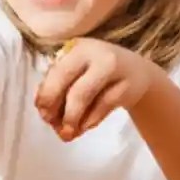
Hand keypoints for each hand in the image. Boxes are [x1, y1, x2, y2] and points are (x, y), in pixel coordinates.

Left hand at [33, 38, 158, 140]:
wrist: (137, 71)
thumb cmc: (97, 72)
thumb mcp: (78, 71)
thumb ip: (60, 86)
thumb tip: (47, 113)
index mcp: (77, 48)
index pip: (57, 72)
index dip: (46, 94)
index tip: (42, 111)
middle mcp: (96, 54)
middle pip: (71, 84)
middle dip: (58, 108)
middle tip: (52, 124)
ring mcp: (114, 70)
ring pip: (85, 96)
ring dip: (72, 118)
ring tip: (67, 132)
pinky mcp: (127, 87)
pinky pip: (102, 107)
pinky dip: (89, 120)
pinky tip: (83, 126)